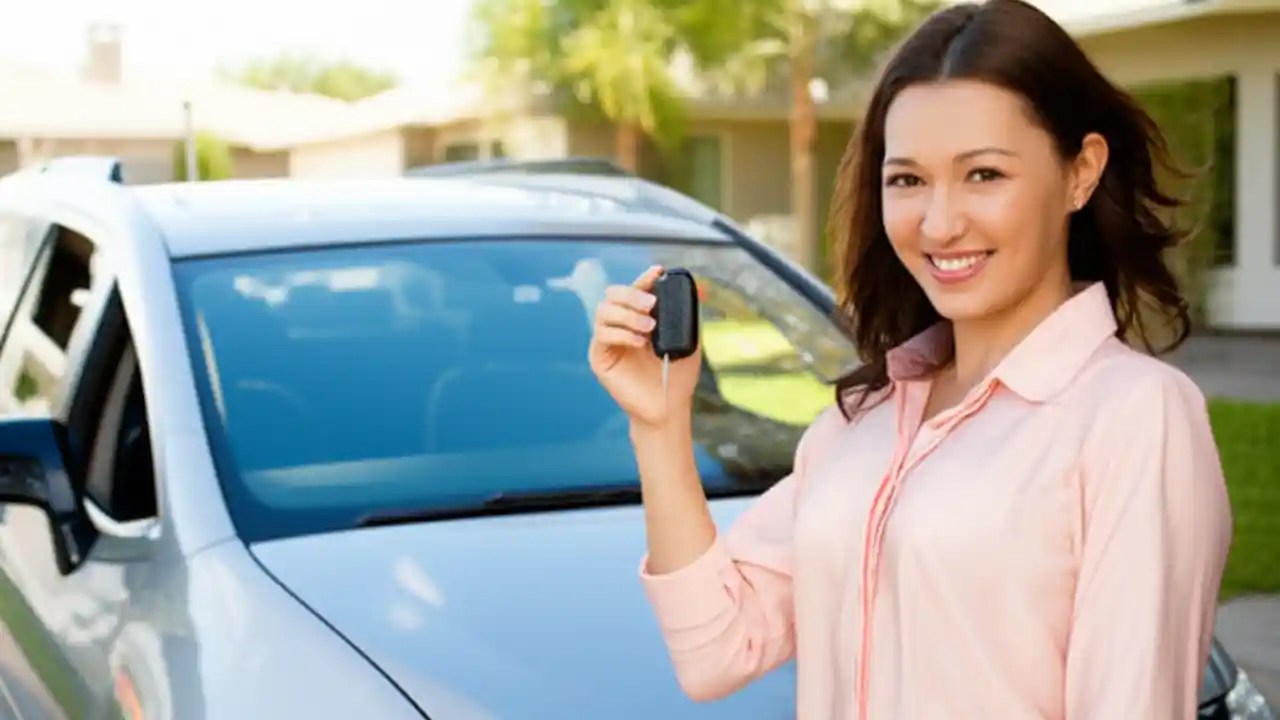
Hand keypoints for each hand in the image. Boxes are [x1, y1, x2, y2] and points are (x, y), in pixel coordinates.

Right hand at [588, 265, 701, 426]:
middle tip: (651, 304)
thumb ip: (689, 319)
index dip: (643, 278)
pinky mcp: (600, 358)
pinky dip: (621, 334)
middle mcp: (620, 326)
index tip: (658, 271)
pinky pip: (602, 335)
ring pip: (603, 312)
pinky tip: (639, 343)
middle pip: (611, 295)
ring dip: (627, 315)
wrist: (669, 408)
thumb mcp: (689, 343)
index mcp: (638, 319)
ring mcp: (608, 342)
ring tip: (648, 328)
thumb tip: (694, 293)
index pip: (634, 291)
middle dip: (631, 293)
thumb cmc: (677, 377)